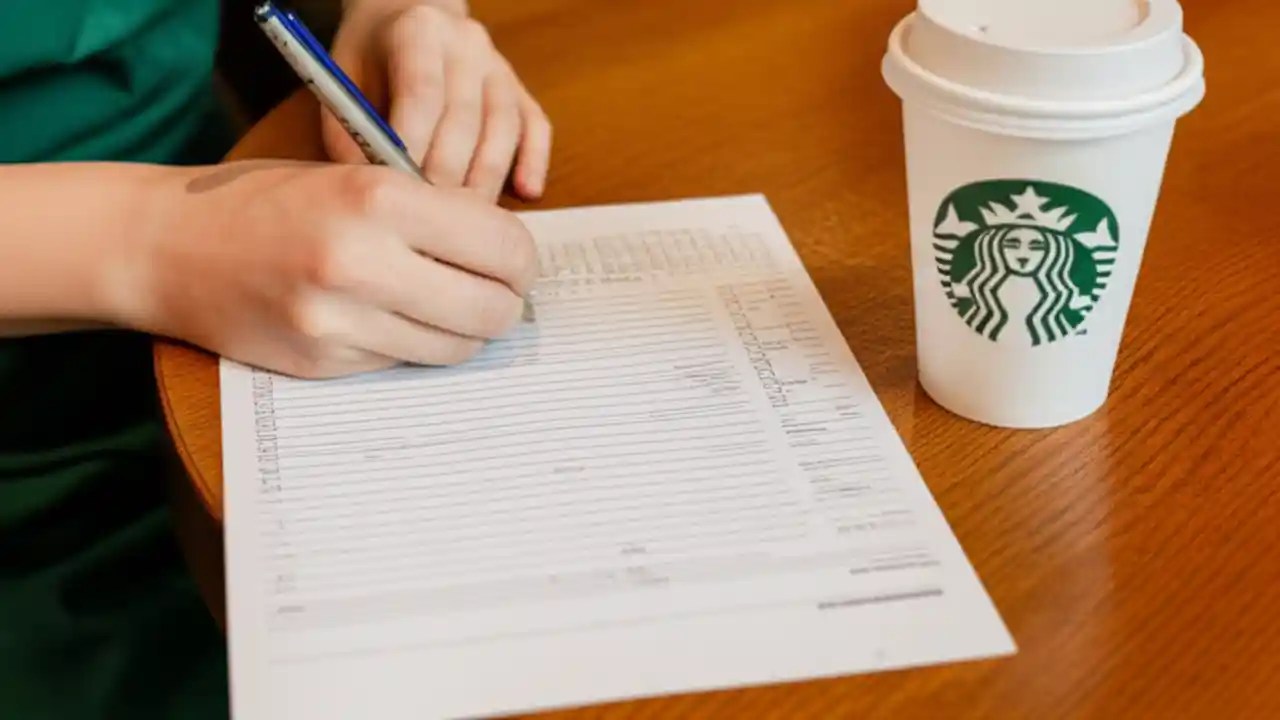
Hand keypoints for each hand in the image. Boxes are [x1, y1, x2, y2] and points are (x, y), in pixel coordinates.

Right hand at [132, 160, 536, 377]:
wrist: (168, 246)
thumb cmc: (270, 200)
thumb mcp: (355, 175)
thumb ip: (431, 211)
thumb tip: (510, 254)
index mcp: (377, 199)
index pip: (503, 247)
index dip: (520, 258)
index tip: (511, 260)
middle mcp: (360, 264)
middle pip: (491, 310)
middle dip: (504, 303)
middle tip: (493, 291)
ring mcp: (339, 323)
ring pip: (456, 348)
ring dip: (463, 330)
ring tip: (441, 303)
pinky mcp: (324, 364)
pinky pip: (405, 363)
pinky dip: (412, 344)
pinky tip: (386, 317)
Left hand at [322, 0, 551, 201]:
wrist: (406, 18)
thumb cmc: (371, 56)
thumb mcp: (343, 81)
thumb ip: (350, 133)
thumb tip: (374, 190)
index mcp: (419, 30)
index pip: (424, 94)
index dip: (414, 147)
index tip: (401, 191)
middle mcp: (466, 43)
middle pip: (466, 119)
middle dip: (445, 176)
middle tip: (426, 222)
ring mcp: (499, 66)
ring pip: (504, 129)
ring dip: (484, 181)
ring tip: (463, 222)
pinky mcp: (521, 88)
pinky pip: (537, 127)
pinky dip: (534, 162)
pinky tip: (526, 192)